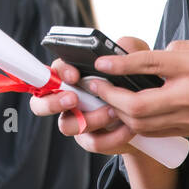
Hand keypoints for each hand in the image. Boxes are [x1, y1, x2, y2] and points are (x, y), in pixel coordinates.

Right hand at [29, 36, 150, 155]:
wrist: (150, 112)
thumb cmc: (135, 79)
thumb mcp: (135, 59)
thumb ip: (127, 47)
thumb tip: (118, 46)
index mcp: (70, 76)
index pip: (50, 72)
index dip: (56, 74)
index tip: (73, 75)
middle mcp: (66, 99)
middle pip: (39, 103)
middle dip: (52, 102)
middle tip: (74, 99)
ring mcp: (76, 120)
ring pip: (67, 125)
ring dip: (89, 119)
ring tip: (112, 112)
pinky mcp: (90, 139)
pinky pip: (92, 142)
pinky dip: (111, 136)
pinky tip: (127, 128)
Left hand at [86, 37, 188, 141]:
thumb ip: (181, 49)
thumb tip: (156, 56)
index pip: (150, 65)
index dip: (121, 63)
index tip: (102, 62)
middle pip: (138, 104)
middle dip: (111, 96)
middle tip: (96, 84)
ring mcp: (188, 118)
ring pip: (141, 123)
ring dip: (118, 111)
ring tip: (106, 97)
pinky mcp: (188, 131)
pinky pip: (153, 130)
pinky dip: (134, 121)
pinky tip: (124, 111)